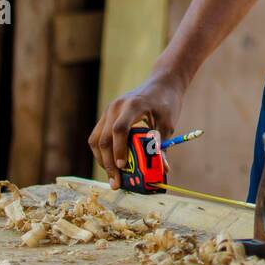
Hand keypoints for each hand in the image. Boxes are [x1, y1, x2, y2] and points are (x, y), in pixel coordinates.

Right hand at [88, 69, 186, 189]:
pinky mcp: (107, 115)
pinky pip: (97, 136)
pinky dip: (102, 151)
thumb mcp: (168, 123)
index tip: (122, 167)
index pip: (119, 129)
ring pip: (96, 139)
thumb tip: (162, 169)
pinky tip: (111, 164)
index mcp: (133, 105)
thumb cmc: (167, 102)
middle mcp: (116, 107)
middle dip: (108, 163)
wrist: (162, 82)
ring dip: (102, 159)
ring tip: (113, 177)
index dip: (119, 149)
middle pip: (103, 138)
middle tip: (116, 182)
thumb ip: (162, 145)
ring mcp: (108, 110)